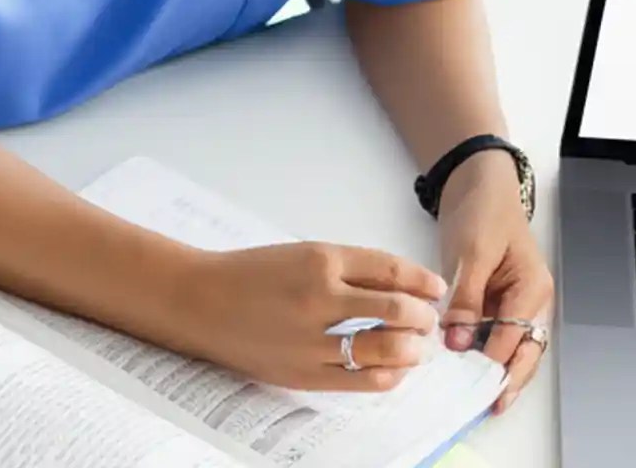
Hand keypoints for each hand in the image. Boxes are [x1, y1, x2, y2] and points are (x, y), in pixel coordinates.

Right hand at [186, 242, 447, 391]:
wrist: (200, 301)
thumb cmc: (252, 274)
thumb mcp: (303, 254)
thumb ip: (350, 269)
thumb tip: (401, 287)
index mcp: (321, 261)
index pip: (390, 270)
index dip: (422, 280)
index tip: (435, 288)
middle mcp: (319, 298)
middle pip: (397, 310)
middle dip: (423, 316)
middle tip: (428, 319)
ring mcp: (311, 340)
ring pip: (385, 349)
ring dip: (412, 348)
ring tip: (416, 346)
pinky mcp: (303, 373)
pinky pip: (361, 380)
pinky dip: (388, 375)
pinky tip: (394, 369)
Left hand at [438, 151, 554, 415]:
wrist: (476, 184)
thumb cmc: (482, 210)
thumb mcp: (472, 252)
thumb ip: (467, 298)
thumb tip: (460, 340)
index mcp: (532, 288)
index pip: (516, 335)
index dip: (492, 356)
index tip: (469, 375)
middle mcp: (529, 302)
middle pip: (524, 351)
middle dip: (507, 380)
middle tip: (488, 407)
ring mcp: (512, 304)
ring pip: (508, 349)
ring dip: (494, 371)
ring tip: (479, 401)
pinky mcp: (492, 303)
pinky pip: (490, 336)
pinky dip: (480, 354)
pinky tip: (464, 370)